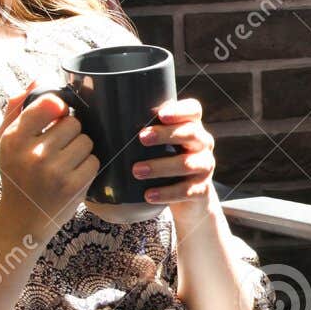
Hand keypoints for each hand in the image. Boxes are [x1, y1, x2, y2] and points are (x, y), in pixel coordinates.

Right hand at [0, 78, 98, 240]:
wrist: (21, 219)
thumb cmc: (15, 173)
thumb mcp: (5, 140)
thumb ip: (19, 107)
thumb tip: (41, 78)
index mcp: (14, 138)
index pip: (51, 104)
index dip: (60, 107)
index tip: (58, 115)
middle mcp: (33, 154)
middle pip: (74, 123)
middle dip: (71, 132)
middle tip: (59, 145)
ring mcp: (55, 172)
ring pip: (87, 141)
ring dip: (81, 148)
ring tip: (65, 160)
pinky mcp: (73, 186)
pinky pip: (94, 161)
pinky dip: (87, 166)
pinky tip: (72, 174)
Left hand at [133, 97, 216, 220]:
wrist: (190, 199)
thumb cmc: (167, 163)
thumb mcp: (162, 145)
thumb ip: (146, 131)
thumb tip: (104, 118)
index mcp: (193, 127)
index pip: (193, 110)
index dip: (180, 110)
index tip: (159, 114)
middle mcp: (203, 144)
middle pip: (191, 133)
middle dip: (165, 134)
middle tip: (141, 137)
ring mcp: (205, 167)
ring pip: (187, 163)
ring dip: (160, 166)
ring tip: (136, 171)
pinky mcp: (203, 190)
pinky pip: (187, 190)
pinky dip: (166, 193)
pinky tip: (149, 195)